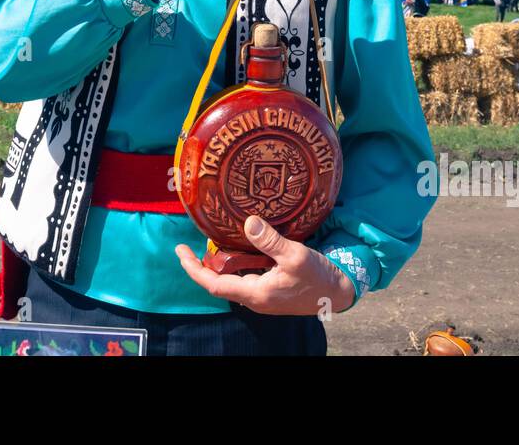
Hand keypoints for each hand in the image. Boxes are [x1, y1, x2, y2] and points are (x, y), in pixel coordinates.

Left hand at [176, 215, 355, 315]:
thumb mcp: (294, 255)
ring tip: (210, 240)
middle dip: (202, 264)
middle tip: (190, 242)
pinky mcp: (269, 290)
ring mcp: (261, 296)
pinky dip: (236, 262)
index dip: (194, 269)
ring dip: (219, 262)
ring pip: (232, 279)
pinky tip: (237, 246)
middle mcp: (254, 298)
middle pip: (219, 282)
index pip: (214, 284)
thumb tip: (247, 222)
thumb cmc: (317, 276)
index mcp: (256, 293)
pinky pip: (245, 276)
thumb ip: (269, 240)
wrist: (338, 291)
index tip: (180, 251)